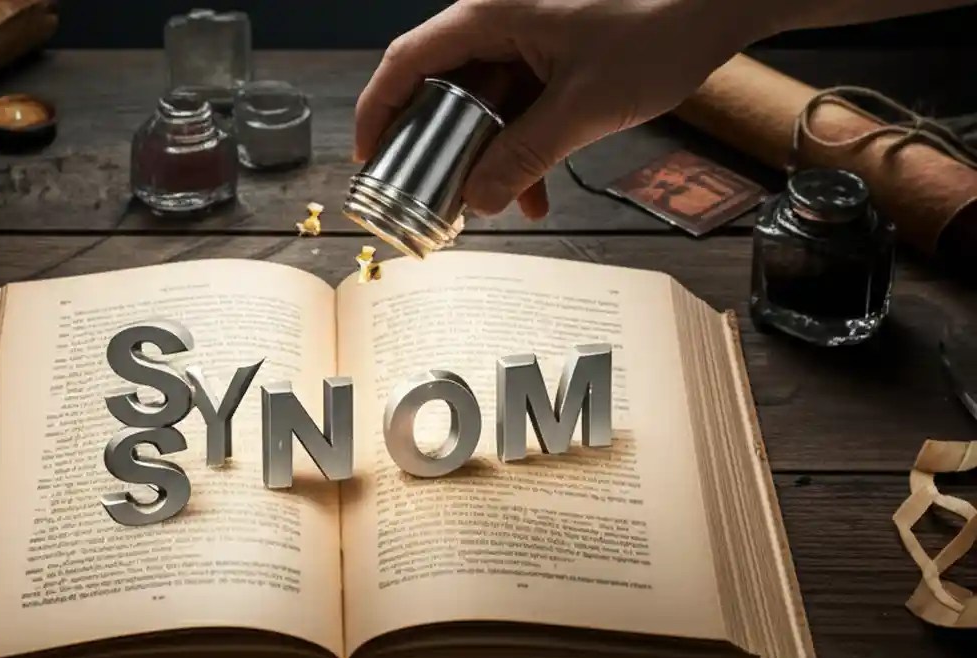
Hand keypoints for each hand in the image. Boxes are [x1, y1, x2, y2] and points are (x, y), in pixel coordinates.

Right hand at [353, 0, 764, 218]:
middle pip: (440, 86)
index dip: (377, 111)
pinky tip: (535, 194)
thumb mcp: (583, 107)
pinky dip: (521, 147)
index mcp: (491, 14)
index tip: (366, 159)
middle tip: (423, 194)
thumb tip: (476, 202)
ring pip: (482, 103)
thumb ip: (525, 156)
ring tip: (486, 207)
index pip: (408, 61)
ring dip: (484, 156)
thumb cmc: (658, 30)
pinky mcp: (553, 53)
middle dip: (434, 146)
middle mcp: (500, 20)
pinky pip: (519, 105)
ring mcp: (528, 37)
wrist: (722, 4)